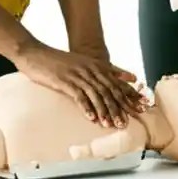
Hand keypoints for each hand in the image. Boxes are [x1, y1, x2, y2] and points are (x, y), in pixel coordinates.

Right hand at [13, 42, 145, 127]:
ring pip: (96, 94)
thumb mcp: (86, 62)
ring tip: (112, 124)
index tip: (142, 106)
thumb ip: (108, 70)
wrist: (35, 53)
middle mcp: (91, 69)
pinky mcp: (64, 81)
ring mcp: (78, 75)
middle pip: (110, 90)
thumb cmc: (60, 61)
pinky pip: (78, 95)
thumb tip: (130, 77)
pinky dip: (86, 107)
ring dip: (105, 110)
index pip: (118, 82)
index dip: (131, 95)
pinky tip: (91, 118)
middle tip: (128, 122)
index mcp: (98, 66)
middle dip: (121, 107)